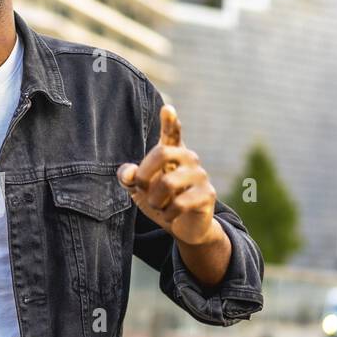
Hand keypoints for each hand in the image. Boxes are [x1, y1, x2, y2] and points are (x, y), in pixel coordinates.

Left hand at [116, 104, 219, 246]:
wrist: (184, 227)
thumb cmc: (160, 200)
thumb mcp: (139, 189)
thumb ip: (129, 178)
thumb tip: (128, 173)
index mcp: (172, 152)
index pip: (171, 132)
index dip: (169, 122)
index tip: (167, 109)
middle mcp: (188, 158)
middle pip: (161, 153)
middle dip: (144, 176)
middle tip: (142, 190)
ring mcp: (200, 175)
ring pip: (168, 183)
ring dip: (155, 201)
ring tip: (160, 206)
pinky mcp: (208, 194)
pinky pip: (179, 204)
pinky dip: (168, 214)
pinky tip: (172, 215)